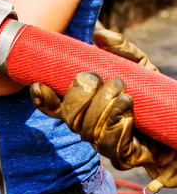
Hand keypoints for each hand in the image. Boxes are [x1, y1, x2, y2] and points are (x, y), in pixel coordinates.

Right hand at [30, 33, 176, 191]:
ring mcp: (104, 143)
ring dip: (103, 108)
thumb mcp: (139, 68)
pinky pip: (111, 145)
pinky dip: (118, 125)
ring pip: (88, 131)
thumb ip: (121, 50)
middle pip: (69, 117)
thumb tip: (99, 36)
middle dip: (80, 96)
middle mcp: (90, 125)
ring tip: (123, 93)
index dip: (43, 99)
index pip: (55, 106)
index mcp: (86, 105)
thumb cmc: (154, 95)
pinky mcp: (123, 157)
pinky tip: (129, 111)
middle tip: (100, 79)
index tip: (39, 85)